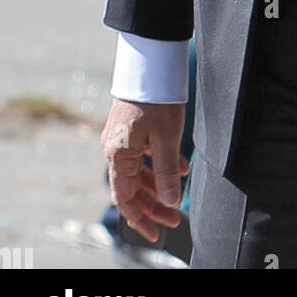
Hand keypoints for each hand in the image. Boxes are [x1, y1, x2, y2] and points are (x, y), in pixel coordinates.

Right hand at [101, 99, 187, 242]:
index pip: (124, 198)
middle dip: (153, 206)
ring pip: (137, 173)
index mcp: (118, 155)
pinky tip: (181, 169)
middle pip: (131, 188)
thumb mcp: (166, 139)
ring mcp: (122, 139)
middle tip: (175, 220)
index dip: (140, 219)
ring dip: (157, 187)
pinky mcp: (131, 129)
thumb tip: (170, 201)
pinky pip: (143, 156)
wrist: (150, 63)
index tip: (156, 233)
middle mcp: (115, 150)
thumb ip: (166, 172)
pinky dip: (159, 165)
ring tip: (178, 199)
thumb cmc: (157, 100)